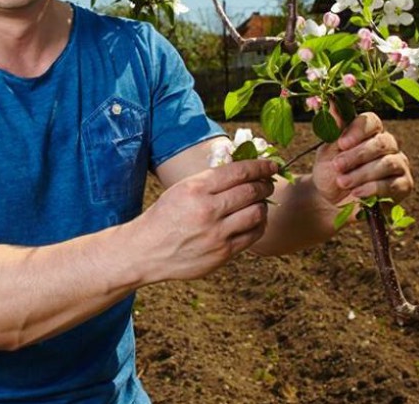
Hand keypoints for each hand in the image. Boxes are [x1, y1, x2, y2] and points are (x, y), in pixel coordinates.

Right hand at [132, 159, 277, 282]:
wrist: (147, 250)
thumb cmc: (166, 216)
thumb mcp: (182, 188)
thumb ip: (212, 181)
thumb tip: (245, 171)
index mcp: (197, 188)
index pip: (240, 172)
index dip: (261, 166)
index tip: (272, 164)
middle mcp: (208, 210)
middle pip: (252, 191)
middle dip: (265, 185)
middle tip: (267, 184)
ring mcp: (217, 234)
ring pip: (257, 213)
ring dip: (263, 205)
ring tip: (259, 203)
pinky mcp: (222, 253)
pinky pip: (253, 235)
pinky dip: (258, 224)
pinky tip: (254, 221)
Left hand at [311, 112, 413, 206]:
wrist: (329, 201)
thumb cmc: (330, 172)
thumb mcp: (327, 150)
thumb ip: (333, 127)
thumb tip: (331, 99)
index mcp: (370, 132)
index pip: (372, 121)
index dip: (358, 131)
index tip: (342, 144)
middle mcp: (388, 145)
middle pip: (381, 142)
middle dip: (357, 155)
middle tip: (337, 166)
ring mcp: (398, 164)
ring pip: (387, 163)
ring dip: (362, 173)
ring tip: (343, 182)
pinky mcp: (403, 186)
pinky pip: (393, 184)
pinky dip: (373, 189)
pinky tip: (357, 193)